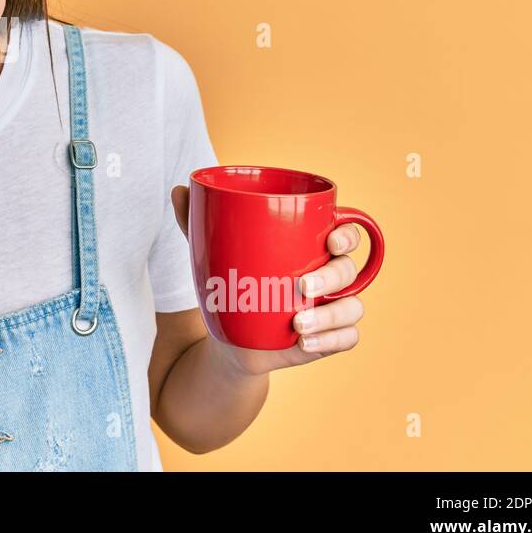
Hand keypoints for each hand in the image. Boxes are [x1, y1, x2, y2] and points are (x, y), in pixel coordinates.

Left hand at [171, 185, 366, 378]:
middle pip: (348, 269)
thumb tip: (178, 190)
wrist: (229, 336)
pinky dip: (331, 340)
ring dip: (330, 315)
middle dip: (332, 277)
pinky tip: (305, 342)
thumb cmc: (230, 283)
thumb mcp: (212, 253)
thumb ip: (198, 223)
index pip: (345, 233)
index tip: (329, 241)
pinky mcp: (329, 338)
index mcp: (309, 247)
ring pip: (352, 307)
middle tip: (302, 286)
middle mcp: (328, 275)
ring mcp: (331, 307)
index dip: (347, 235)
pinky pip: (348, 338)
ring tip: (298, 324)